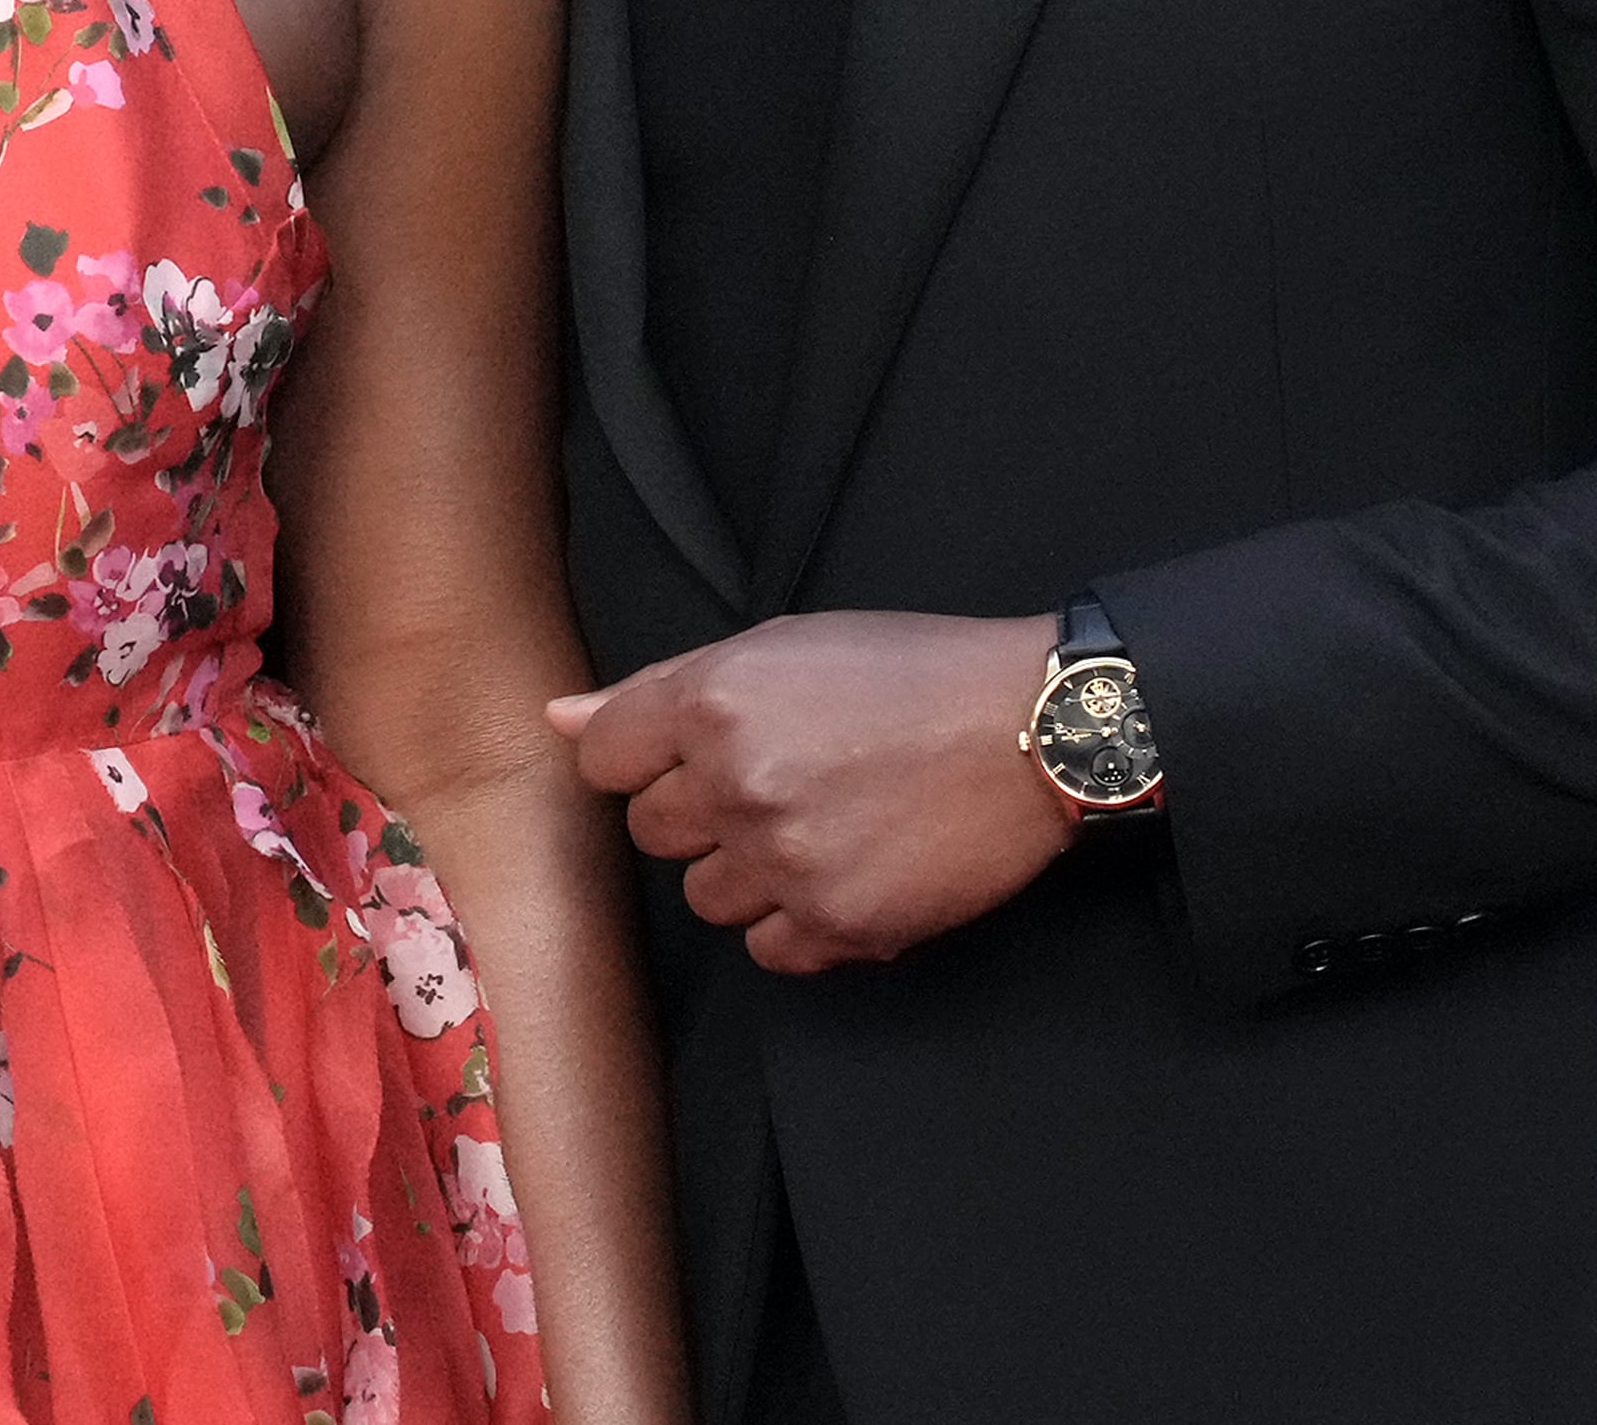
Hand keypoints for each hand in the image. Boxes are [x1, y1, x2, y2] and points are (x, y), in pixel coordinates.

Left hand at [542, 609, 1076, 972]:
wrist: (1036, 727)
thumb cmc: (912, 673)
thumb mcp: (781, 645)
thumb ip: (660, 687)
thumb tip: (560, 718)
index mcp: (714, 701)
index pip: (603, 759)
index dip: (644, 758)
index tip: (693, 755)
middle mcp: (739, 783)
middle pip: (651, 833)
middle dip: (700, 813)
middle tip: (780, 783)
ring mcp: (788, 861)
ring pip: (705, 898)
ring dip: (749, 872)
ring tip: (823, 825)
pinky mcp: (840, 924)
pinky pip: (769, 952)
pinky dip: (800, 924)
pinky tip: (848, 872)